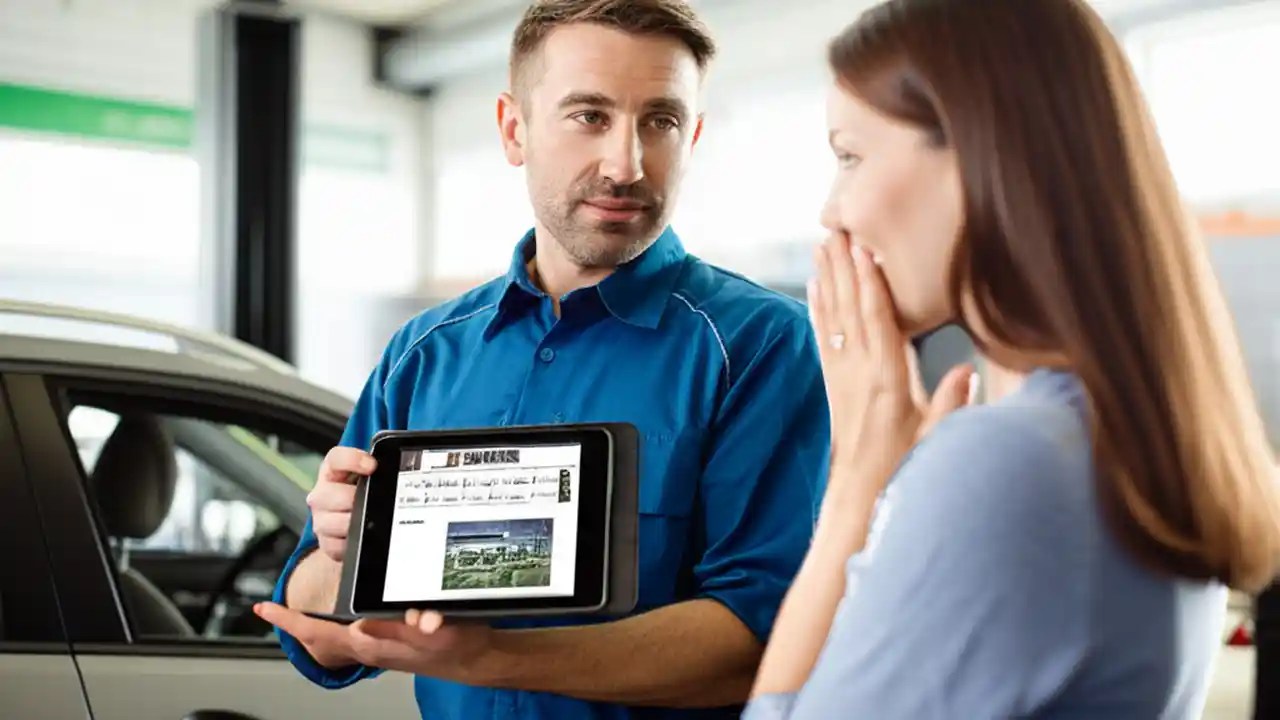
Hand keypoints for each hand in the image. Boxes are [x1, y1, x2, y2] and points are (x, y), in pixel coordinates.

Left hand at [254, 602, 492, 678]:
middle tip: (268, 609)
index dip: (291, 621)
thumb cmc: (457, 644)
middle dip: (293, 625)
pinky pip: (346, 639)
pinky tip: (325, 619)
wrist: (471, 660)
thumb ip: (410, 628)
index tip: (268, 609)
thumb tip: (375, 623)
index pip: (320, 632)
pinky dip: (328, 629)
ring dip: (307, 627)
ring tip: (283, 614)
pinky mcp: (383, 647)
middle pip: (319, 638)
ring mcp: (375, 649)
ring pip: (330, 640)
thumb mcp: (438, 632)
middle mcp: (369, 648)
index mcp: (375, 642)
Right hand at [308, 447, 376, 561]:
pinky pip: (337, 545)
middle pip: (333, 494)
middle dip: (357, 499)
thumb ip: (383, 471)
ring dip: (357, 523)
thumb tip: (406, 469)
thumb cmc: (366, 496)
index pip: (336, 459)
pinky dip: (353, 543)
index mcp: (334, 471)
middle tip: (375, 502)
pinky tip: (364, 538)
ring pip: (334, 522)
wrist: (352, 526)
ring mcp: (321, 519)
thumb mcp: (372, 478)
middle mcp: (323, 494)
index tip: (372, 466)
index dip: (353, 460)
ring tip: (371, 521)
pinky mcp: (326, 543)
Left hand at [808, 233, 976, 487]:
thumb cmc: (904, 469)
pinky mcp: (834, 384)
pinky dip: (819, 308)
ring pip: (833, 317)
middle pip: (850, 309)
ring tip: (821, 243)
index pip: (878, 320)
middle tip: (835, 226)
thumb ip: (952, 405)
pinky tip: (814, 286)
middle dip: (843, 266)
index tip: (863, 247)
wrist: (859, 497)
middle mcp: (860, 373)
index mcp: (888, 381)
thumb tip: (969, 370)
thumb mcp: (937, 440)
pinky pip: (824, 337)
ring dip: (828, 278)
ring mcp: (843, 377)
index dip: (870, 283)